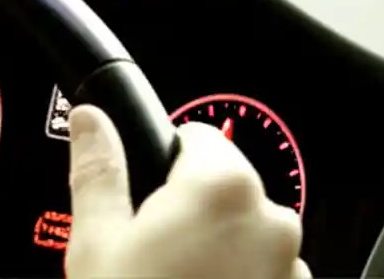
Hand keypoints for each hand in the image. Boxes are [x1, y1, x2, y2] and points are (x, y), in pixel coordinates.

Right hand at [66, 105, 309, 278]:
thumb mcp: (98, 243)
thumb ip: (99, 171)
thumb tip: (90, 120)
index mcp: (223, 187)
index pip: (195, 137)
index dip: (161, 164)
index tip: (142, 198)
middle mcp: (272, 221)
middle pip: (222, 187)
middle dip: (188, 211)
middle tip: (148, 253)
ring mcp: (292, 266)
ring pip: (245, 235)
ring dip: (217, 250)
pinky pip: (265, 272)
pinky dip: (239, 278)